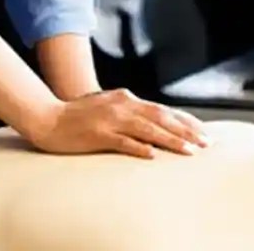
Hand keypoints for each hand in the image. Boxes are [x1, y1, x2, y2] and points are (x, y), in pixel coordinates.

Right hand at [28, 88, 209, 157]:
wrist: (48, 117)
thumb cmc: (80, 116)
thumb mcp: (110, 107)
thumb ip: (131, 113)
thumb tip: (156, 123)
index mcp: (127, 98)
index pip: (163, 110)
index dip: (185, 121)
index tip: (203, 132)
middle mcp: (122, 105)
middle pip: (161, 118)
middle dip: (186, 131)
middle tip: (205, 143)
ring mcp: (110, 119)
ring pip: (147, 129)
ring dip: (170, 140)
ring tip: (188, 151)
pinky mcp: (98, 134)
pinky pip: (122, 141)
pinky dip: (139, 147)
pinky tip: (153, 155)